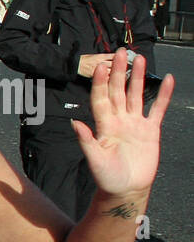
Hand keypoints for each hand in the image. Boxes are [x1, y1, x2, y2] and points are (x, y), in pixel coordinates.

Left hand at [76, 49, 169, 195]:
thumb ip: (86, 141)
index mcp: (103, 125)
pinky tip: (167, 79)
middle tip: (120, 52)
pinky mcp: (150, 130)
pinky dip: (163, 94)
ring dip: (138, 77)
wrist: (126, 189)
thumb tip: (75, 123)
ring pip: (136, 95)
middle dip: (118, 72)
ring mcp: (135, 123)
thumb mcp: (94, 159)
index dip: (100, 83)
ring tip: (140, 58)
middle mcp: (118, 120)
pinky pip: (157, 109)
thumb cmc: (106, 177)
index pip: (101, 99)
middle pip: (118, 90)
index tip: (101, 66)